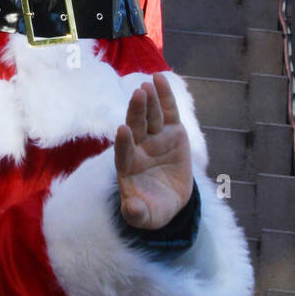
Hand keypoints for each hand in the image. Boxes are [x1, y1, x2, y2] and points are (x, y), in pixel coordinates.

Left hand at [115, 72, 192, 229]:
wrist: (169, 200)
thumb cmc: (153, 208)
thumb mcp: (146, 217)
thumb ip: (136, 213)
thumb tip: (131, 209)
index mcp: (128, 167)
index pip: (123, 152)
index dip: (123, 142)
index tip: (122, 130)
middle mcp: (139, 147)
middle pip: (136, 127)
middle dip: (136, 112)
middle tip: (138, 95)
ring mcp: (155, 137)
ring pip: (151, 116)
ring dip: (149, 101)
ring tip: (147, 85)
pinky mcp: (172, 131)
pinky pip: (167, 111)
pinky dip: (164, 95)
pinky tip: (159, 79)